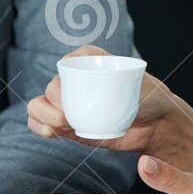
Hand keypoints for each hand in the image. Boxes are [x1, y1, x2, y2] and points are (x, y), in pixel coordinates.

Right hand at [26, 45, 192, 173]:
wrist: (153, 124)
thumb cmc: (149, 99)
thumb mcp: (140, 83)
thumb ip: (121, 84)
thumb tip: (104, 94)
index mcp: (92, 61)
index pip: (69, 62)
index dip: (63, 78)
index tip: (73, 95)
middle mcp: (76, 80)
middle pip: (52, 87)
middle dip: (52, 104)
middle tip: (66, 119)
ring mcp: (68, 102)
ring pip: (39, 104)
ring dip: (43, 116)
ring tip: (61, 127)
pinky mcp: (64, 123)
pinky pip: (39, 122)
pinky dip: (39, 127)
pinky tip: (50, 133)